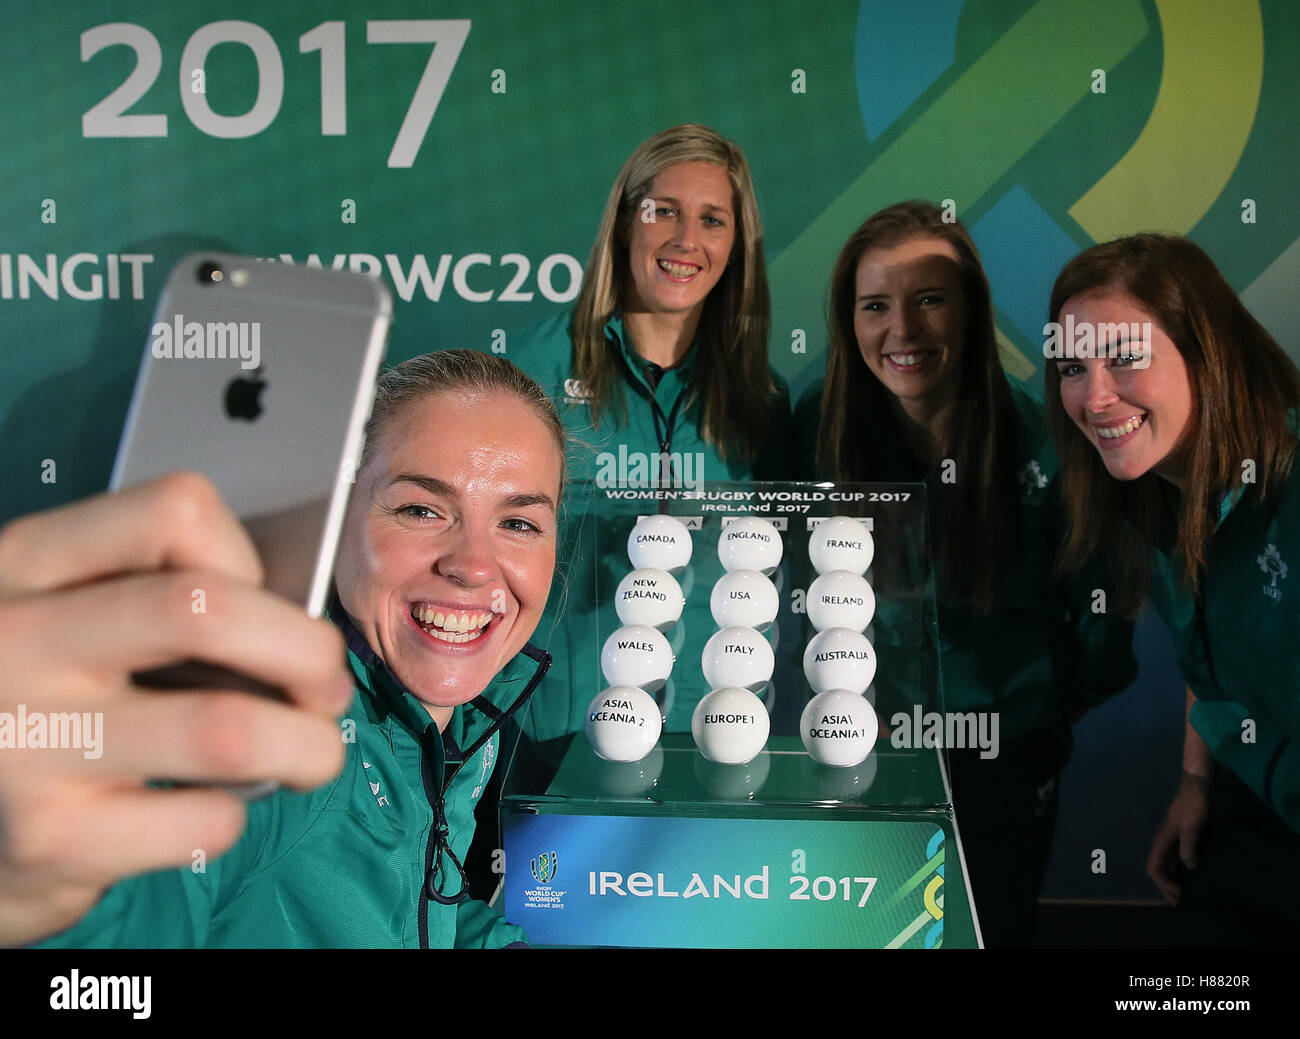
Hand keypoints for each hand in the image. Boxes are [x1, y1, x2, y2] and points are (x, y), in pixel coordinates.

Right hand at [0, 473, 351, 944]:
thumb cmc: (43, 707)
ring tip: (311, 754)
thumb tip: (302, 635)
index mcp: (28, 564)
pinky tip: (210, 810)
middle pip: (208, 611)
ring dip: (307, 746)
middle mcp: (14, 640)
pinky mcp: (48, 839)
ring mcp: (26, 742)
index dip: (250, 555)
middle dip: (307, 652)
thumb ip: (156, 602)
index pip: (175, 511)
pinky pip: (202, 820)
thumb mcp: (67, 621)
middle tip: (325, 688)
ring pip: (226, 730)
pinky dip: (237, 816)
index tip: (265, 601)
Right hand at [1146, 769, 1210, 904]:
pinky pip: (1176, 855)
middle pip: (1159, 867)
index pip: (1154, 867)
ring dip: (1173, 877)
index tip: (1179, 894)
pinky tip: (1191, 872)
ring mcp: (1173, 837)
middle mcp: (1164, 840)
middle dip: (1166, 885)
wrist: (1198, 786)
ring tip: (1185, 890)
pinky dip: (1180, 868)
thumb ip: (1188, 848)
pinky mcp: (1183, 833)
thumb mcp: (1192, 828)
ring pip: (1167, 862)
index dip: (1163, 883)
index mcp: (1162, 839)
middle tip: (1180, 900)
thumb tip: (1188, 867)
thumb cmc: (1194, 806)